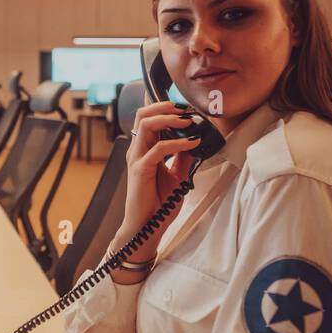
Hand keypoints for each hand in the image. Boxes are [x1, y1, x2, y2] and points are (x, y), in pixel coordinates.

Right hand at [115, 99, 200, 259]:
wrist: (147, 226)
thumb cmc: (157, 203)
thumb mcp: (177, 176)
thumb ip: (182, 157)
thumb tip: (194, 140)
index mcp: (144, 150)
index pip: (148, 119)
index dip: (163, 108)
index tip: (185, 108)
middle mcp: (137, 150)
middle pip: (143, 114)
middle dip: (164, 106)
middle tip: (185, 108)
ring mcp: (137, 158)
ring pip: (146, 124)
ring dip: (168, 118)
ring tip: (187, 121)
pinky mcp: (140, 169)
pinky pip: (159, 149)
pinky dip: (177, 143)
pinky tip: (191, 143)